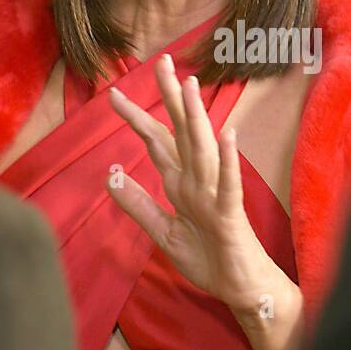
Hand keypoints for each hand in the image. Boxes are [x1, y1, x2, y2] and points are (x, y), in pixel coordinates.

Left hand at [106, 53, 293, 322]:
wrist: (240, 288)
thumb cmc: (209, 258)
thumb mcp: (162, 232)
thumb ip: (137, 204)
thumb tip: (110, 174)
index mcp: (180, 184)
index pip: (155, 143)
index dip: (136, 118)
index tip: (113, 94)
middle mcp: (197, 181)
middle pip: (179, 132)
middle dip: (170, 97)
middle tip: (160, 61)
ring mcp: (215, 194)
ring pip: (203, 149)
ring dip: (196, 118)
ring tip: (189, 85)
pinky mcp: (230, 214)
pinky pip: (229, 185)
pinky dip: (228, 161)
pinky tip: (227, 135)